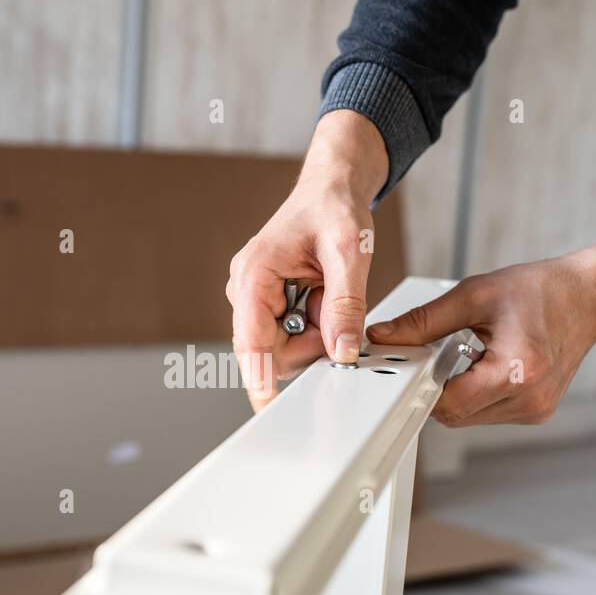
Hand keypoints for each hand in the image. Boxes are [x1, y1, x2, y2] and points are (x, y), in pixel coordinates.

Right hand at [226, 110, 388, 409]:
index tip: (267, 406)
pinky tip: (322, 296)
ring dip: (315, 333)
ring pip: (284, 346)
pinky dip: (315, 325)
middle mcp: (246, 290)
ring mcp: (256, 299)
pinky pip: (291, 334)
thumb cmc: (332, 207)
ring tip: (329, 294)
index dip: (259, 376)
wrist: (331, 188)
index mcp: (254, 274)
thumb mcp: (349, 252)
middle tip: (335, 312)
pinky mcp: (269, 304)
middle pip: (270, 351)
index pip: (250, 340)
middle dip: (308, 344)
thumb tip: (342, 350)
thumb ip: (346, 304)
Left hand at [366, 240, 595, 425]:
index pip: (448, 404)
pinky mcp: (536, 412)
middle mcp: (529, 399)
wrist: (588, 298)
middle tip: (443, 350)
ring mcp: (535, 410)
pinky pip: (488, 413)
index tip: (414, 365)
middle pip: (455, 415)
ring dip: (458, 390)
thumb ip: (423, 321)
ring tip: (472, 352)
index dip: (423, 386)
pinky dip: (477, 392)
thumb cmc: (540, 291)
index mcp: (517, 371)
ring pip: (469, 417)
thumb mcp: (474, 296)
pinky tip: (488, 362)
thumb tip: (384, 336)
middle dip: (438, 386)